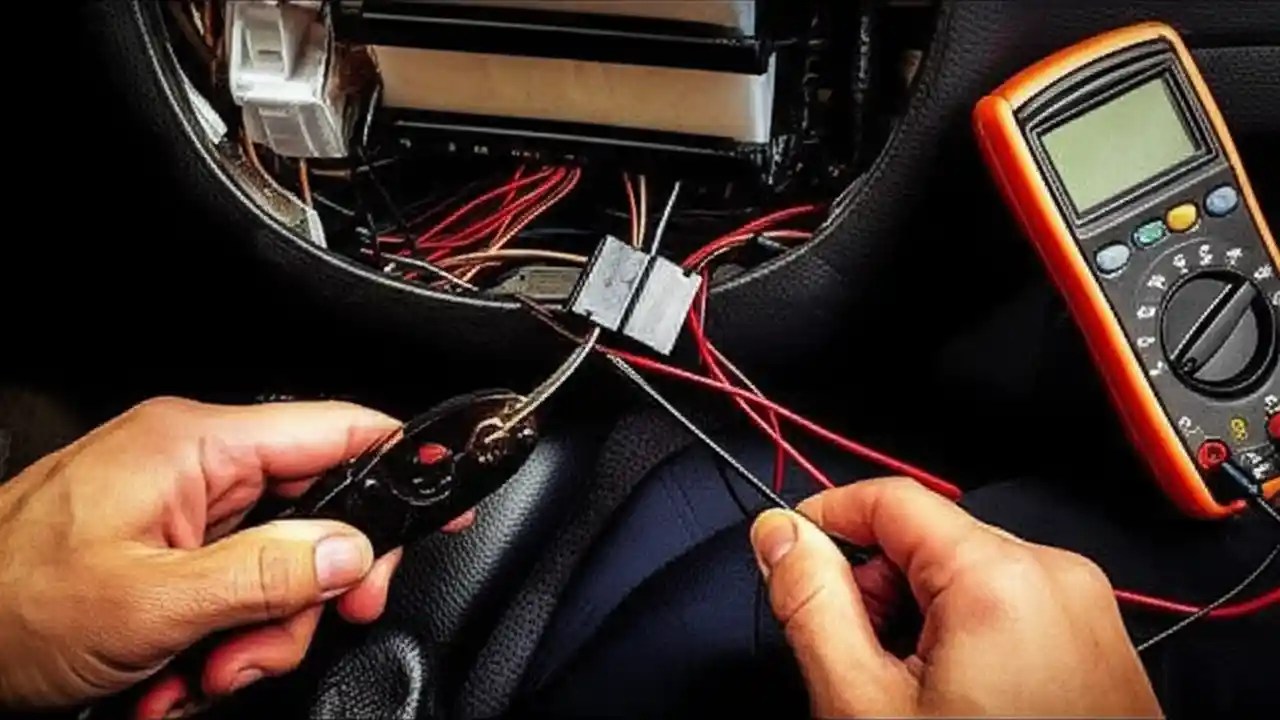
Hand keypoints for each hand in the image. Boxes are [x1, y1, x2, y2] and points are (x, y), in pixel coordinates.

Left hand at [0, 397, 472, 714]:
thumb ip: (265, 572)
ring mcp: (178, 511)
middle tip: (278, 639)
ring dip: (255, 635)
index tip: (447, 501)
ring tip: (197, 673)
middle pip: (314, 517)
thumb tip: (347, 550)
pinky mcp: (165, 551)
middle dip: (303, 595)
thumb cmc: (2, 605)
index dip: (403, 465)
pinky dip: (221, 641)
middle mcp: (193, 466)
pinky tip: (177, 670)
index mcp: (196, 444)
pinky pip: (234, 590)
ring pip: (278, 567)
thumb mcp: (152, 601)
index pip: (336, 431)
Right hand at [749, 477, 1160, 717]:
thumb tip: (782, 538)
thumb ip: (811, 604)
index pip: (890, 499)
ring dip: (920, 615)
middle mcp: (1057, 579)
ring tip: (912, 694)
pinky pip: (1015, 606)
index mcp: (1000, 580)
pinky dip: (969, 636)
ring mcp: (1089, 613)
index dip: (826, 518)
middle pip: (930, 538)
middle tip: (852, 654)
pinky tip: (957, 701)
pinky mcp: (1101, 647)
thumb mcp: (863, 706)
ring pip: (970, 574)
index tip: (790, 550)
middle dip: (876, 585)